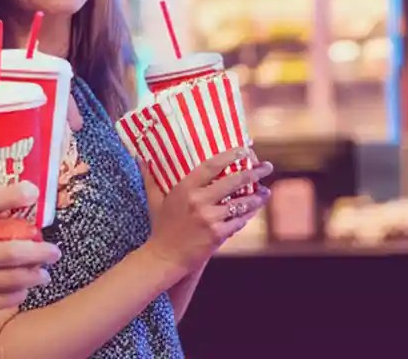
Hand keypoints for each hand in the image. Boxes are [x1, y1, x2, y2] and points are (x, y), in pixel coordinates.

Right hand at [0, 182, 62, 338]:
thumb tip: (10, 212)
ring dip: (35, 274)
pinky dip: (20, 292)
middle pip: (9, 250)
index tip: (31, 191)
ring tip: (44, 272)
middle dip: (39, 251)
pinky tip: (23, 288)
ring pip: (13, 278)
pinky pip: (6, 298)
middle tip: (54, 250)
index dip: (7, 195)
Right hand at [141, 147, 272, 274]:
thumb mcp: (155, 200)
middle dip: (254, 172)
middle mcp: (199, 201)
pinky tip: (253, 210)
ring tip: (265, 191)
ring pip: (242, 202)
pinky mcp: (218, 234)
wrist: (164, 257)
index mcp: (185, 188)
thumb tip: (141, 157)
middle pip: (234, 180)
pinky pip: (239, 221)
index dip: (231, 155)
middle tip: (266, 166)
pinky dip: (248, 215)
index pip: (212, 165)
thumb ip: (150, 178)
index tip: (245, 149)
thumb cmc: (161, 227)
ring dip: (257, 196)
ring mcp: (210, 218)